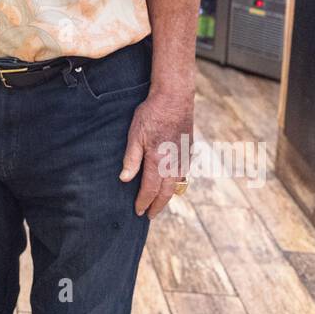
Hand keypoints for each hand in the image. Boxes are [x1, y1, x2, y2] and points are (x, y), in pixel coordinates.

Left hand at [120, 85, 193, 219]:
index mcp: (159, 162)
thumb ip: (131, 159)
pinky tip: (171, 183)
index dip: (143, 202)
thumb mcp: (135, 135)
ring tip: (158, 203)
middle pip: (166, 193)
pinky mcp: (189, 151)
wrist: (175, 97)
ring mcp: (184, 158)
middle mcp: (174, 164)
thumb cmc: (152, 114)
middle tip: (149, 215)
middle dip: (157, 206)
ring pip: (177, 185)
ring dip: (167, 196)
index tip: (138, 211)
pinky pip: (184, 173)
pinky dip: (177, 183)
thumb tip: (125, 179)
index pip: (150, 190)